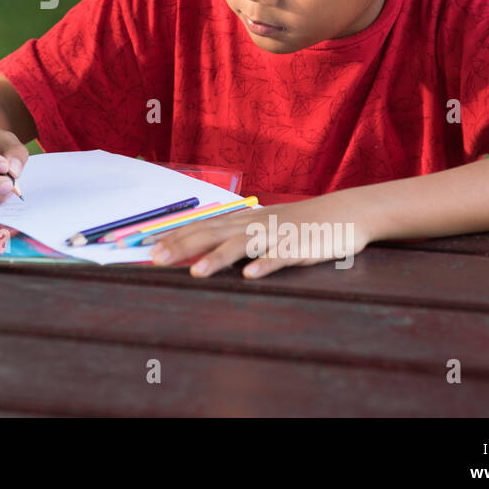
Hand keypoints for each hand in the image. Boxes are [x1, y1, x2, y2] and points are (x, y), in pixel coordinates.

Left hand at [147, 194, 372, 278]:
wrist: (345, 213)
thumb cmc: (297, 223)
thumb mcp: (261, 225)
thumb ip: (232, 235)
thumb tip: (198, 248)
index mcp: (242, 219)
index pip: (200, 226)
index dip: (172, 235)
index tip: (144, 246)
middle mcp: (254, 224)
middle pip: (212, 233)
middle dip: (182, 246)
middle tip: (154, 259)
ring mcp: (277, 234)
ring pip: (242, 245)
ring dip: (218, 258)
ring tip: (196, 272)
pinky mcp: (301, 247)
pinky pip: (281, 257)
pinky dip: (265, 264)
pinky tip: (251, 275)